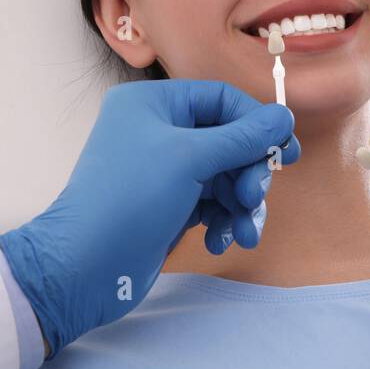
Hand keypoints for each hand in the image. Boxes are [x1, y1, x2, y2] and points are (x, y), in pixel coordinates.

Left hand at [0, 79, 299, 353]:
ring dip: (241, 204)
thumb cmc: (131, 199)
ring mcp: (164, 170)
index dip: (256, 124)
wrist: (83, 268)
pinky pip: (211, 203)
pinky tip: (219, 243)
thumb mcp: (191, 160)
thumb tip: (284, 117)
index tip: (286, 153)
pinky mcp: (169, 205)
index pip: (222, 100)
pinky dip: (223, 221)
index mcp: (154, 104)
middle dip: (247, 173)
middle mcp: (158, 130)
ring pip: (224, 176)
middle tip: (253, 198)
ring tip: (245, 233)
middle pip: (228, 140)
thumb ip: (242, 137)